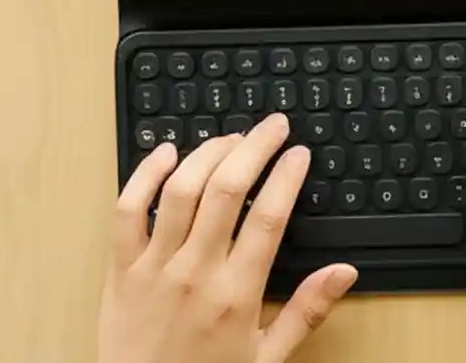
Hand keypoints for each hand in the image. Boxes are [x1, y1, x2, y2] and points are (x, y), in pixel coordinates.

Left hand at [98, 114, 357, 362]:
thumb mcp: (268, 356)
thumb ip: (306, 311)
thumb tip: (345, 273)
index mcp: (237, 295)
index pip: (268, 216)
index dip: (286, 176)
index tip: (298, 153)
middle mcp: (195, 273)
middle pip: (227, 190)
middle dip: (254, 147)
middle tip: (272, 125)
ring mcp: (154, 268)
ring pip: (180, 190)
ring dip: (207, 154)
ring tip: (230, 138)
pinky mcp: (120, 270)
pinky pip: (127, 210)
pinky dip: (144, 175)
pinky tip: (166, 154)